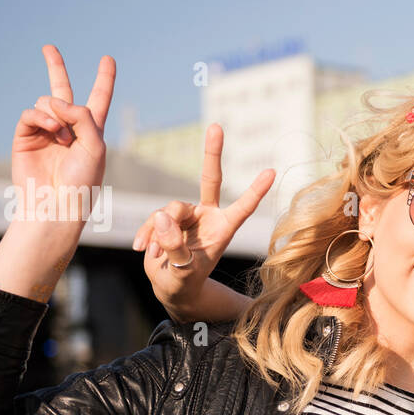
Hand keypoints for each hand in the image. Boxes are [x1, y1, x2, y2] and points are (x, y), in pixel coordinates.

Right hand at [10, 45, 114, 220]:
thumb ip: (83, 117)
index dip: (104, 79)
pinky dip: (42, 116)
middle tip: (48, 47)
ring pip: (48, 101)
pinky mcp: (26, 136)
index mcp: (91, 131)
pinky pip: (32, 113)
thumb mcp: (95, 147)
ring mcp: (45, 131)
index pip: (99, 99)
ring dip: (56, 112)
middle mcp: (68, 128)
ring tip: (63, 135)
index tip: (108, 59)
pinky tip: (52, 129)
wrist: (55, 203)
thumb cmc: (82, 182)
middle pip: (62, 91)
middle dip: (55, 67)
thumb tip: (57, 100)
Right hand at [131, 124, 273, 319]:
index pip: (242, 208)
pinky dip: (146, 233)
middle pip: (210, 179)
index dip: (256, 191)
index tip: (272, 172)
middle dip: (212, 153)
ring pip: (170, 208)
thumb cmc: (185, 283)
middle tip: (216, 127)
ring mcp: (186, 216)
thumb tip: (162, 216)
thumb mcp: (182, 273)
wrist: (172, 288)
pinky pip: (153, 218)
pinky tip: (141, 249)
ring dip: (161, 231)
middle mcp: (207, 216)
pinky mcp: (167, 218)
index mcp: (222, 230)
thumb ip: (175, 247)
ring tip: (157, 255)